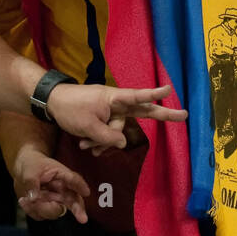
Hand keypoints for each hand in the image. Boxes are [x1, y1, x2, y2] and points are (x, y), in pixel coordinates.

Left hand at [12, 145, 89, 222]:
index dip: (80, 186)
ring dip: (41, 208)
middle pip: (74, 201)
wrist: (22, 171)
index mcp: (62, 175)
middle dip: (78, 210)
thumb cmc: (31, 165)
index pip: (73, 179)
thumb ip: (32, 183)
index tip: (86, 192)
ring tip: (26, 199)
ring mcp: (55, 200)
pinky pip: (41, 215)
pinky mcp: (46, 208)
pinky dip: (31, 210)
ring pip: (56, 211)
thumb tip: (33, 198)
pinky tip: (23, 201)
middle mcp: (62, 190)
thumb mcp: (29, 170)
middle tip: (82, 219)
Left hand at [45, 83, 185, 150]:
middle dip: (163, 114)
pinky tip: (86, 146)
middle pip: (142, 111)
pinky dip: (98, 141)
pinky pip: (108, 134)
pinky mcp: (103, 119)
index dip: (153, 94)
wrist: (52, 104)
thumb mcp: (89, 126)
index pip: (138, 96)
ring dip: (103, 142)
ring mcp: (111, 111)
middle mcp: (117, 103)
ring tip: (86, 145)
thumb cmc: (71, 109)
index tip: (169, 89)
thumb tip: (124, 144)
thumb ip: (108, 137)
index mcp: (115, 98)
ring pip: (118, 131)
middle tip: (184, 115)